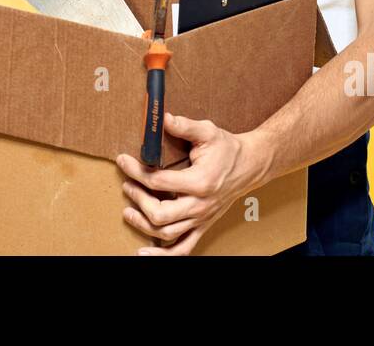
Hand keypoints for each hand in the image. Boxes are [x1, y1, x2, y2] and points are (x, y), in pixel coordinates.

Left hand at [116, 113, 267, 254]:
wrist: (249, 165)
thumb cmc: (227, 148)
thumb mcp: (207, 131)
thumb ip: (184, 125)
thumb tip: (163, 118)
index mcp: (200, 182)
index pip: (159, 182)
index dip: (137, 171)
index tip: (123, 161)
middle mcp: (200, 205)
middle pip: (160, 214)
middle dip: (138, 199)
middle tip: (127, 185)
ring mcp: (201, 219)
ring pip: (167, 234)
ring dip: (143, 225)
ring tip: (128, 212)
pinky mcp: (202, 226)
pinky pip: (183, 249)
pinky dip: (163, 256)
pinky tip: (144, 254)